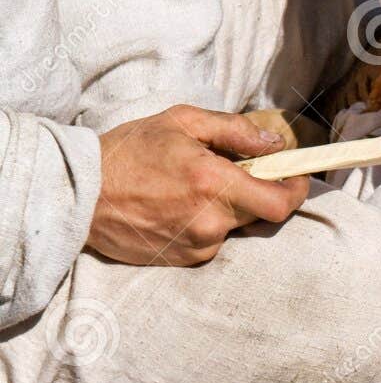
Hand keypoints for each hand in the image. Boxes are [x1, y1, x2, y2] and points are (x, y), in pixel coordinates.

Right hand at [90, 105, 309, 265]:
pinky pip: (212, 240)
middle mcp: (210, 222)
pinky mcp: (185, 260)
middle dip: (258, 192)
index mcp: (213, 184)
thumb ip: (234, 131)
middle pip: (261, 215)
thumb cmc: (129, 152)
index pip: (279, 203)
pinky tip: (178, 206)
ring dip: (228, 207)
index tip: (296, 177)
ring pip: (235, 227)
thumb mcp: (181, 122)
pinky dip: (207, 222)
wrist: (81, 194)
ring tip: (193, 186)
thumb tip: (274, 144)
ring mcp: (198, 246)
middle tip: (235, 170)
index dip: (296, 191)